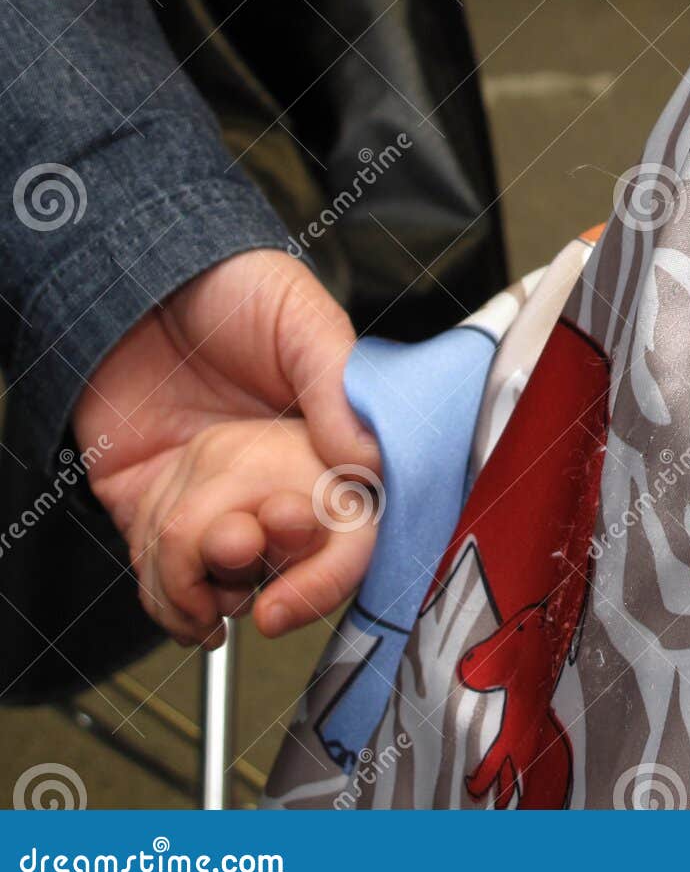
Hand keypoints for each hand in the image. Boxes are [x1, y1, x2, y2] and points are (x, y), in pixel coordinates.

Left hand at [71, 248, 379, 641]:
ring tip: (201, 549)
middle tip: (245, 539)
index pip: (354, 528)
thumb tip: (371, 461)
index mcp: (332, 445)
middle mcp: (279, 483)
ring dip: (213, 588)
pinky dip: (164, 595)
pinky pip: (161, 578)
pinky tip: (169, 586)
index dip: (332, 569)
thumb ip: (338, 388)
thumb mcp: (303, 320)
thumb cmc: (234, 288)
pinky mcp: (154, 509)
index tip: (296, 591)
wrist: (137, 276)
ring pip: (227, 584)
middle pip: (293, 568)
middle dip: (274, 576)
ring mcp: (217, 502)